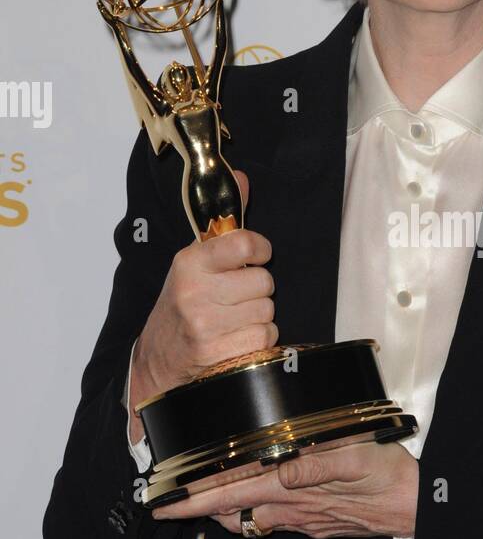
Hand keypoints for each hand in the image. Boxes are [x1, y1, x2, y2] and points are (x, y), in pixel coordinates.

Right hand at [129, 171, 276, 436]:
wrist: (158, 361)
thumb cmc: (182, 306)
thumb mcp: (195, 261)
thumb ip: (224, 222)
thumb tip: (241, 176)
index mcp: (189, 263)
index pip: (244, 243)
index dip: (259, 249)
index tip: (254, 256)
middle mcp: (194, 292)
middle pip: (264, 281)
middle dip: (256, 290)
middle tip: (234, 297)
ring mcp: (205, 326)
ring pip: (268, 310)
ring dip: (258, 317)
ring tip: (232, 320)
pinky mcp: (218, 354)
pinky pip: (265, 337)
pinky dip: (257, 340)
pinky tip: (235, 339)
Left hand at [151, 440, 418, 538]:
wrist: (420, 509)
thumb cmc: (390, 476)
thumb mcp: (356, 457)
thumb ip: (314, 462)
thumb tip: (278, 463)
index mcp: (293, 488)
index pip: (231, 491)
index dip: (194, 496)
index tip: (163, 501)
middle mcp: (291, 510)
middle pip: (231, 511)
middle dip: (196, 509)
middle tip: (166, 507)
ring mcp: (303, 521)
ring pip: (250, 519)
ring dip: (224, 512)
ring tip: (203, 501)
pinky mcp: (317, 524)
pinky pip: (274, 521)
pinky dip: (254, 511)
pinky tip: (258, 500)